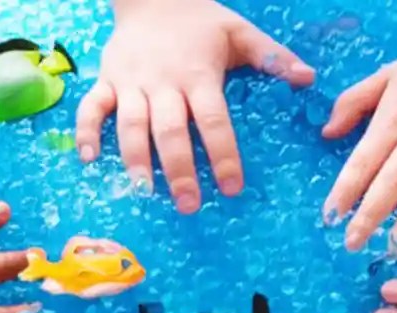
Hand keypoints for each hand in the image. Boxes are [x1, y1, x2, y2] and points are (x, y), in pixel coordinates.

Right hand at [76, 0, 314, 212]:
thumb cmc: (201, 22)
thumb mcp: (240, 32)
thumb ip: (273, 57)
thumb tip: (309, 78)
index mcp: (198, 75)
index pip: (213, 120)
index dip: (224, 154)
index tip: (233, 188)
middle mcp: (163, 82)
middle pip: (170, 130)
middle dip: (179, 169)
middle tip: (188, 205)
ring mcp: (130, 83)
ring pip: (130, 124)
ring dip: (135, 159)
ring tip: (143, 192)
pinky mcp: (107, 80)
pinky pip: (92, 108)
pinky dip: (87, 132)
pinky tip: (89, 160)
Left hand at [322, 24, 396, 251]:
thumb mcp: (385, 75)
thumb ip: (352, 103)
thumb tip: (327, 133)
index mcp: (393, 120)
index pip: (362, 162)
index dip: (344, 192)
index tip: (329, 217)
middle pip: (390, 183)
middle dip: (369, 216)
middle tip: (352, 243)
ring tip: (393, 244)